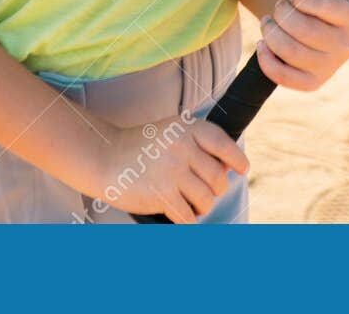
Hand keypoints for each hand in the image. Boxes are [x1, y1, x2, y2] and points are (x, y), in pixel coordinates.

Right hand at [91, 113, 248, 222]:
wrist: (105, 157)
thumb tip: (227, 170)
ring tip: (190, 203)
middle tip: (202, 191)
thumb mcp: (173, 133)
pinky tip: (181, 215)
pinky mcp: (160, 194)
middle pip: (217, 179)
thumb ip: (199, 145)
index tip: (242, 169)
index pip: (222, 144)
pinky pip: (188, 217)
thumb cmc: (143, 147)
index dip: (236, 159)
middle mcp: (181, 147)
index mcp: (187, 128)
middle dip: (215, 190)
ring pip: (206, 200)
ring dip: (201, 207)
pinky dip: (187, 220)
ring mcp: (171, 171)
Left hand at [256, 0, 348, 91]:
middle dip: (281, 13)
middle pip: (303, 30)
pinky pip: (283, 76)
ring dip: (270, 31)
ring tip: (268, 22)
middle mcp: (347, 46)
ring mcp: (330, 68)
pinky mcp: (312, 83)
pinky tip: (263, 43)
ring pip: (290, 51)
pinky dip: (265, 58)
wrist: (314, 24)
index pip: (324, 7)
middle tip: (279, 7)